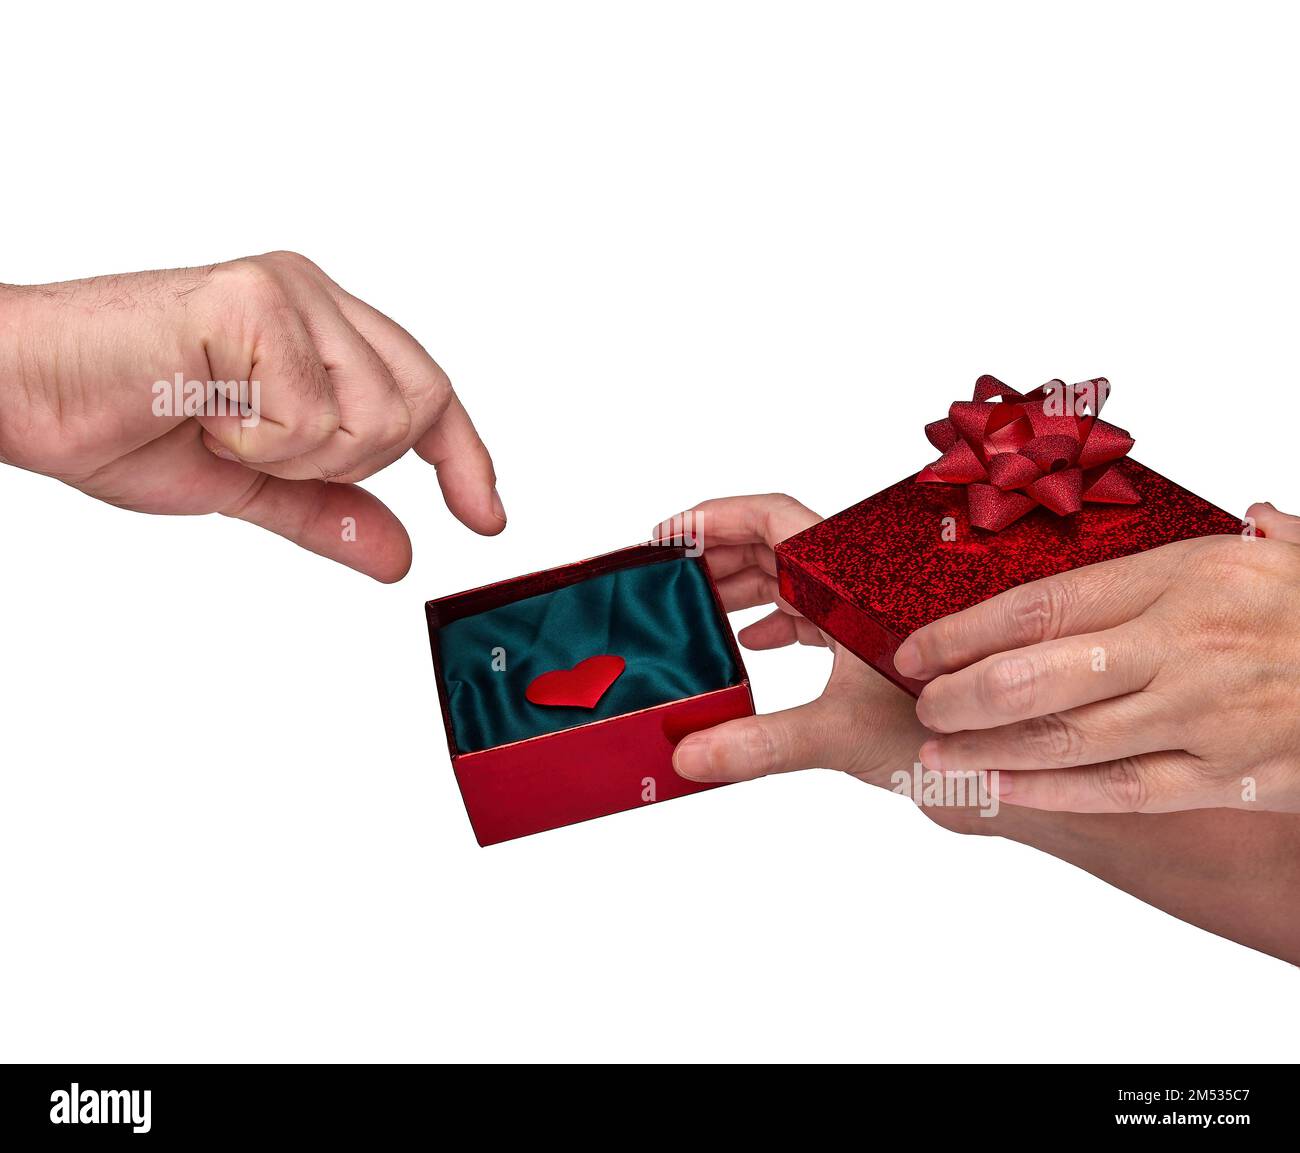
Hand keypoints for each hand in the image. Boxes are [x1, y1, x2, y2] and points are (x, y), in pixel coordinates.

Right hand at [0, 251, 503, 580]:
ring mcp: (286, 291)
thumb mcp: (250, 484)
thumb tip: (400, 552)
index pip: (428, 394)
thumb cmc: (119, 418)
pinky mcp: (251, 299)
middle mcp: (314, 296)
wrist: (21, 392)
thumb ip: (327, 509)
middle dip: (343, 463)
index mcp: (321, 328)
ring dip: (293, 454)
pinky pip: (307, 414)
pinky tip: (202, 412)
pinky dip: (253, 441)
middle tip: (257, 449)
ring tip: (222, 425)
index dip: (464, 459)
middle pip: (414, 410)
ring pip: (371, 418)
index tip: (485, 516)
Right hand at [653, 495, 958, 809]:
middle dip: (719, 554)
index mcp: (854, 583)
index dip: (716, 518)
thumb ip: (760, 744)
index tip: (669, 536)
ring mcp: (866, 614)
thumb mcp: (839, 734)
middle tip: (668, 576)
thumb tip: (691, 753)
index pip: (773, 519)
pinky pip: (811, 614)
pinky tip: (751, 643)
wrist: (1004, 772)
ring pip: (791, 580)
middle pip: (775, 545)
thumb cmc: (949, 738)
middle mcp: (860, 588)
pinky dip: (774, 622)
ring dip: (742, 587)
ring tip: (696, 605)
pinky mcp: (872, 645)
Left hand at [895, 502, 1299, 812]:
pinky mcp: (1229, 775)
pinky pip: (1120, 789)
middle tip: (920, 702)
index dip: (964, 628)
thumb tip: (1210, 512)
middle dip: (962, 691)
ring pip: (1070, 739)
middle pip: (1041, 674)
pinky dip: (1050, 791)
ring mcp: (1206, 715)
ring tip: (935, 752)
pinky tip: (999, 786)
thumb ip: (1214, 541)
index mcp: (1185, 574)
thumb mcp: (1277, 555)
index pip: (1044, 603)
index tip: (914, 646)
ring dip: (988, 747)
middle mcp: (1187, 644)